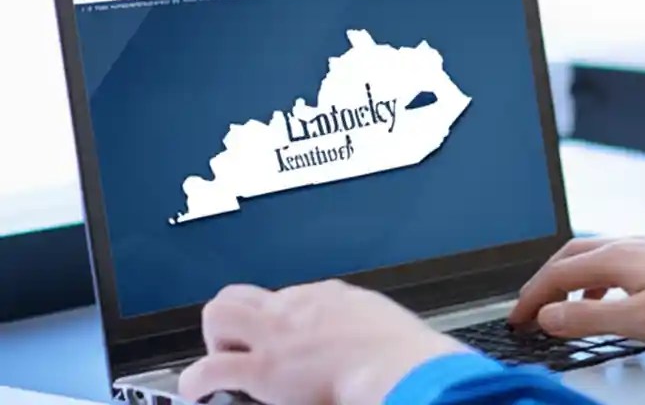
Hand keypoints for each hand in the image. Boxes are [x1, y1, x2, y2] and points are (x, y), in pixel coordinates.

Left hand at [179, 280, 467, 404]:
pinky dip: (196, 381)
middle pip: (242, 294)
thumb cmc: (405, 354)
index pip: (288, 298)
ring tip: (224, 366)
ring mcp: (277, 334)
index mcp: (330, 297)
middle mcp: (297, 306)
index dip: (279, 323)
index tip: (285, 345)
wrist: (399, 367)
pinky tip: (198, 392)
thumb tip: (369, 340)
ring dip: (215, 341)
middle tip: (245, 352)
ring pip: (218, 312)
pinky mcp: (264, 368)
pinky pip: (209, 369)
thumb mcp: (386, 323)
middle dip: (234, 322)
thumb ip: (365, 325)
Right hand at [508, 237, 644, 344]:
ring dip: (571, 283)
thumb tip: (548, 318)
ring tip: (565, 311)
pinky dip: (598, 283)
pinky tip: (612, 303)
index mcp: (614, 258)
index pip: (556, 274)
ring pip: (594, 259)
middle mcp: (627, 246)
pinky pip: (616, 264)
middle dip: (545, 283)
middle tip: (531, 310)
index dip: (532, 298)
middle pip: (570, 258)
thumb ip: (588, 320)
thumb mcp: (637, 320)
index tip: (517, 319)